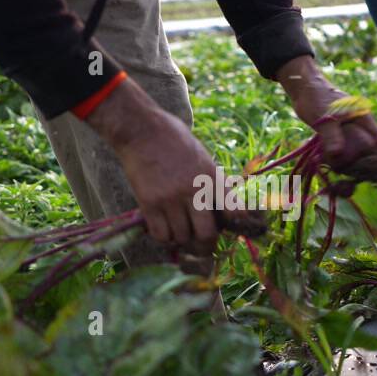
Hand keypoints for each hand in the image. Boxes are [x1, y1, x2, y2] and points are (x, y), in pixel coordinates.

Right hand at [89, 78, 220, 255]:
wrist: (141, 129)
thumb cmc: (174, 140)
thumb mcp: (202, 157)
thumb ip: (213, 181)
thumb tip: (227, 208)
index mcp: (211, 176)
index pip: (234, 210)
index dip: (236, 225)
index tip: (230, 228)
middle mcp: (194, 190)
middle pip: (206, 235)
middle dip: (206, 246)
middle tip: (203, 244)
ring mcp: (170, 198)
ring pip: (182, 238)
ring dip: (182, 240)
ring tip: (180, 231)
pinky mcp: (149, 204)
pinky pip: (162, 235)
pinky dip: (165, 238)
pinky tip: (165, 229)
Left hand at [276, 55, 376, 171]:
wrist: (304, 91)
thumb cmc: (318, 98)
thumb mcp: (325, 117)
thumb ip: (332, 135)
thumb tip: (337, 154)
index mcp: (364, 120)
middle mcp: (360, 129)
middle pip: (370, 152)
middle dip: (366, 167)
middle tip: (357, 180)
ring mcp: (349, 134)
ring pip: (356, 155)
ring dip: (351, 167)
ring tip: (345, 179)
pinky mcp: (338, 139)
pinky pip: (343, 154)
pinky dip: (340, 162)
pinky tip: (334, 170)